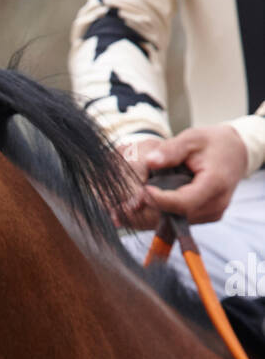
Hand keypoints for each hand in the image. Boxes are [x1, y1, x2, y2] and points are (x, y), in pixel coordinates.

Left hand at [118, 126, 247, 228]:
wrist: (236, 152)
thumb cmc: (213, 143)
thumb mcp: (192, 138)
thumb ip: (171, 150)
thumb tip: (150, 162)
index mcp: (215, 184)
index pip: (184, 202)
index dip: (160, 200)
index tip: (143, 190)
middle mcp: (216, 204)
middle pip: (177, 215)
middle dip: (150, 209)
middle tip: (121, 207)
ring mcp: (212, 214)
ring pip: (177, 221)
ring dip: (153, 214)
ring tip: (128, 207)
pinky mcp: (206, 217)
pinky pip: (181, 220)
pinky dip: (162, 214)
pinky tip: (143, 207)